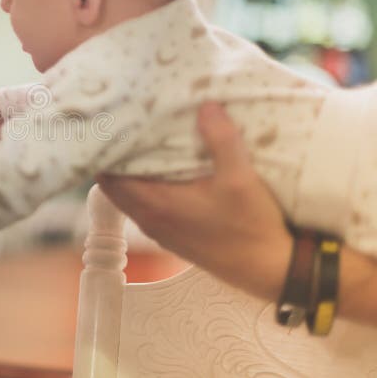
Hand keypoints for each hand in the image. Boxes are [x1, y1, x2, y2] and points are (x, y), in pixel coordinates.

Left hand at [95, 101, 291, 301]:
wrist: (271, 272)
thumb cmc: (252, 226)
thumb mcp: (241, 177)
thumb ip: (221, 140)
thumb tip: (206, 105)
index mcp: (156, 204)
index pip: (109, 176)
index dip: (107, 152)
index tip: (113, 128)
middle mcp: (150, 220)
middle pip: (113, 186)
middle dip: (116, 160)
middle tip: (126, 131)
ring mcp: (160, 232)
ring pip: (128, 199)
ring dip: (130, 176)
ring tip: (142, 147)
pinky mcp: (172, 238)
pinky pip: (144, 208)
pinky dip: (144, 190)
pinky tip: (164, 174)